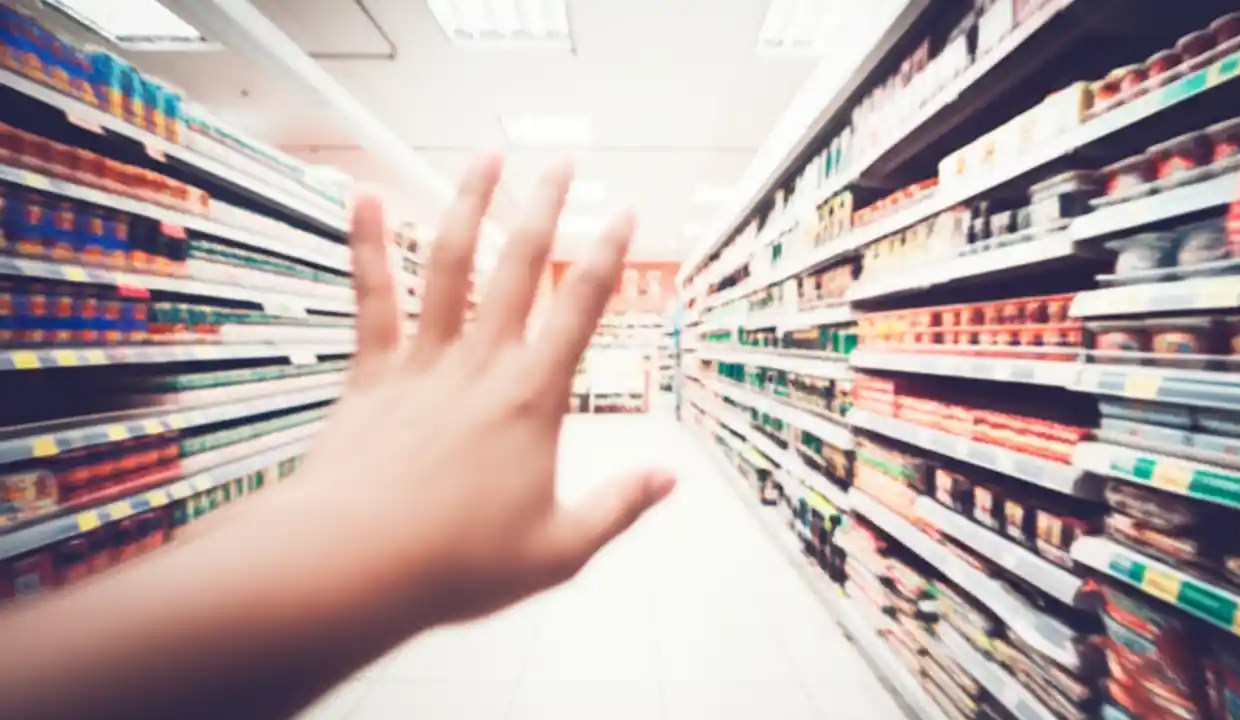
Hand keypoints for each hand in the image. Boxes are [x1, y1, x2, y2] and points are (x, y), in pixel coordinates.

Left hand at [299, 154, 675, 626]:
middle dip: (545, 207)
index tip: (623, 213)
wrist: (352, 563)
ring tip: (486, 157)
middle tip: (563, 162)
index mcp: (532, 399)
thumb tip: (668, 482)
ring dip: (469, 204)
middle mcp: (481, 364)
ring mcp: (422, 361)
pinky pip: (371, 296)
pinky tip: (363, 195)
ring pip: (449, 263)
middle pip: (521, 266)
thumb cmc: (455, 563)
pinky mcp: (373, 373)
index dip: (608, 256)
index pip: (581, 309)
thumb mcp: (559, 551)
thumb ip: (618, 508)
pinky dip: (366, 243)